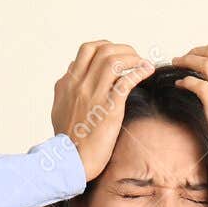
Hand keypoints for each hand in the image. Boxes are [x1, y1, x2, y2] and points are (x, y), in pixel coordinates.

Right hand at [51, 40, 153, 180]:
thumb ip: (66, 86)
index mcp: (68, 82)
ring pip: (114, 61)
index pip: (88, 50)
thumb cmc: (68, 137)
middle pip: (103, 50)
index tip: (119, 54)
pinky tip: (148, 71)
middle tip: (135, 58)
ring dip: (133, 58)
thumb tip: (72, 68)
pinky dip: (139, 72)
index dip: (107, 46)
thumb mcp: (59, 105)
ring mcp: (93, 95)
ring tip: (143, 64)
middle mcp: (79, 84)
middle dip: (124, 49)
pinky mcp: (108, 108)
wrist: (71, 159)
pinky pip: (125, 81)